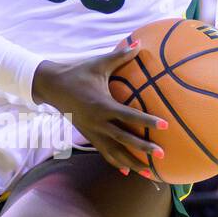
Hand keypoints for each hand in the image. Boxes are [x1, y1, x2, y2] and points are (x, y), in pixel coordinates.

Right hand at [32, 42, 167, 176]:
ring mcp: (92, 132)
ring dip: (132, 162)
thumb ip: (121, 56)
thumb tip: (140, 44)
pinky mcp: (89, 136)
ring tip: (149, 172)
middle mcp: (98, 123)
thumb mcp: (99, 64)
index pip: (128, 116)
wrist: (52, 87)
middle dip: (143, 148)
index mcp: (102, 105)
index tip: (164, 125)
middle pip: (124, 140)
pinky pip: (105, 153)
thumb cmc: (78, 73)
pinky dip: (117, 162)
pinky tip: (128, 172)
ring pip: (114, 152)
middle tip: (162, 154)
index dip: (146, 121)